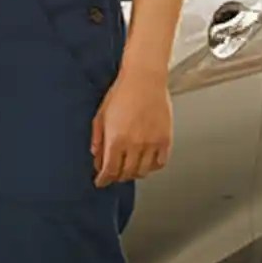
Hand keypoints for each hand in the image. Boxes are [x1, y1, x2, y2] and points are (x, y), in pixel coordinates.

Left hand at [92, 66, 172, 186]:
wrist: (144, 80)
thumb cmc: (121, 93)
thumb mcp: (101, 115)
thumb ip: (98, 138)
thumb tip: (95, 155)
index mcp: (116, 139)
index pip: (109, 170)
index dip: (104, 180)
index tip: (100, 182)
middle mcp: (135, 145)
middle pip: (126, 173)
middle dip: (117, 177)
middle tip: (113, 175)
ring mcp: (152, 143)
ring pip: (144, 171)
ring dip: (134, 174)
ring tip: (128, 169)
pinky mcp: (166, 140)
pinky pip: (160, 163)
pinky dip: (152, 167)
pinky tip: (146, 163)